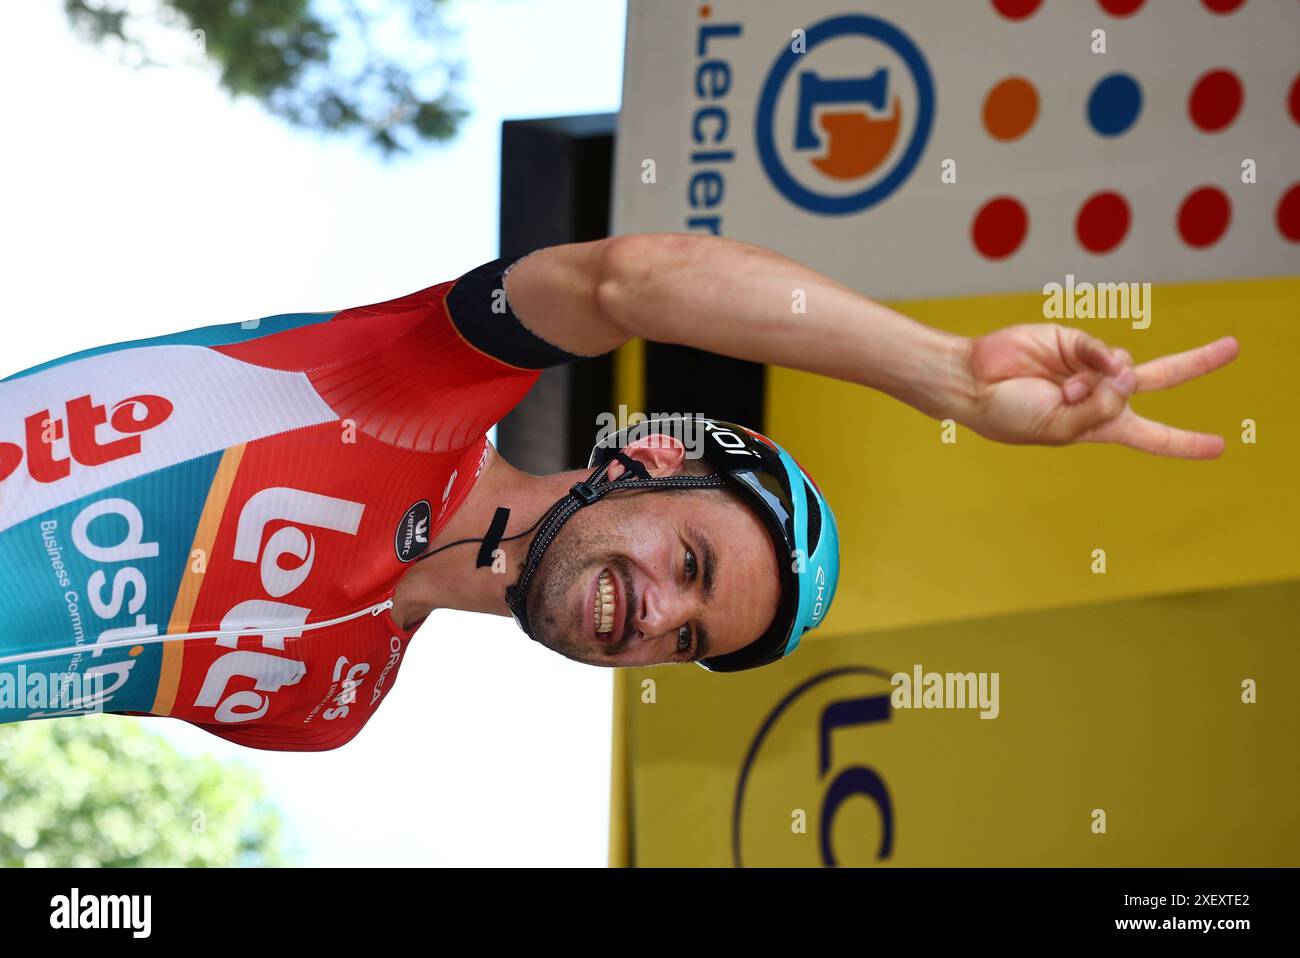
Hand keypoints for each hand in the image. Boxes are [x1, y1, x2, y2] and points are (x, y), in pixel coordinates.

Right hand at [963, 324, 1238, 458]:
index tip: (1219, 446)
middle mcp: (1099, 394)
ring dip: (1104, 380)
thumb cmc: (1009, 415)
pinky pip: (1100, 347)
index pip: (1152, 436)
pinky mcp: (1073, 341)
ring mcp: (1088, 366)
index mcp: (1099, 426)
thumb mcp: (1061, 428)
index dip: (1185, 443)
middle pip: (1159, 378)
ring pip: (1126, 365)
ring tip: (1067, 389)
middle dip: (1196, 362)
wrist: (973, 382)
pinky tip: (1079, 370)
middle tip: (1232, 347)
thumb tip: (1130, 372)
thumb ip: (1101, 407)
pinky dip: (1097, 357)